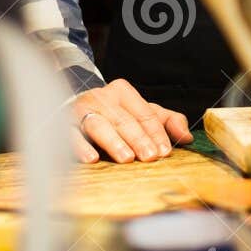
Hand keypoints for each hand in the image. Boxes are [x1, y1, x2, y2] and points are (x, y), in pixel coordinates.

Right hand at [70, 78, 191, 163]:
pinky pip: (71, 135)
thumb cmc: (113, 114)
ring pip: (99, 125)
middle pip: (123, 120)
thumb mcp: (141, 112)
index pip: (144, 113)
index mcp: (122, 92)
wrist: (72, 105)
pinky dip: (80, 147)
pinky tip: (91, 158)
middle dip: (138, 139)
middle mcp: (101, 98)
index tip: (164, 151)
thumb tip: (187, 137)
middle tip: (150, 157)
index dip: (156, 133)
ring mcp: (81, 110)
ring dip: (113, 142)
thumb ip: (167, 121)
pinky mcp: (63, 125)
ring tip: (127, 158)